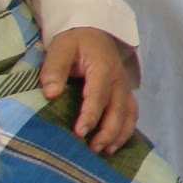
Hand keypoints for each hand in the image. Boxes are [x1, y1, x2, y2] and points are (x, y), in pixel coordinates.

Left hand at [40, 27, 138, 153]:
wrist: (92, 30)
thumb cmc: (75, 40)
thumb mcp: (61, 47)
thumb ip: (55, 69)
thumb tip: (51, 94)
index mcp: (103, 68)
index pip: (99, 95)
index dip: (91, 115)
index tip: (80, 133)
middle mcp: (119, 79)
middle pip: (118, 109)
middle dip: (107, 131)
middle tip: (92, 149)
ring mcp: (124, 87)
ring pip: (129, 113)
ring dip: (120, 134)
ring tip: (105, 151)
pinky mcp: (124, 93)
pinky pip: (131, 113)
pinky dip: (125, 130)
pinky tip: (113, 144)